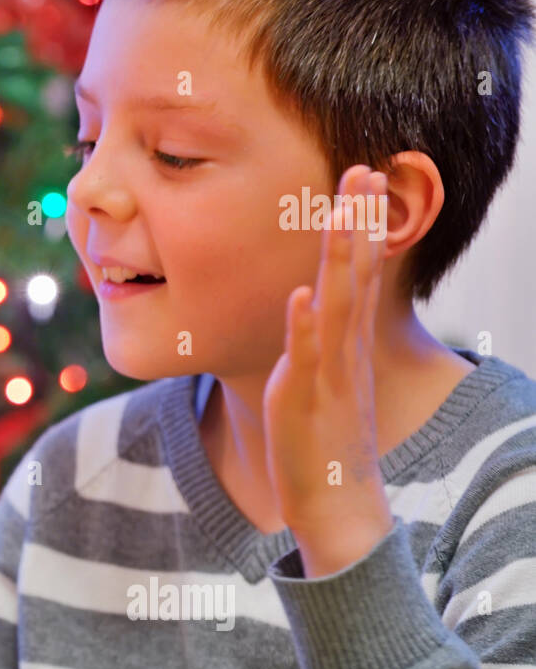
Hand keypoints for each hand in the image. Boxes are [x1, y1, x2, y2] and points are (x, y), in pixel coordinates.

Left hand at [263, 165, 394, 576]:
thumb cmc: (323, 439)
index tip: (365, 175)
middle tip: (365, 169)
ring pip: (338, 305)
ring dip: (340, 258)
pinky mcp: (307, 398)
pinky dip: (306, 325)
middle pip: (356, 275)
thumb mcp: (325, 376)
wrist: (335, 499)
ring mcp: (329, 370)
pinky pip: (309, 357)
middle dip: (359, 222)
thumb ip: (322, 338)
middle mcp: (344, 348)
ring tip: (341, 213)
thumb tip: (313, 300)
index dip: (362, 223)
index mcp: (347, 340)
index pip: (360, 270)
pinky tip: (303, 294)